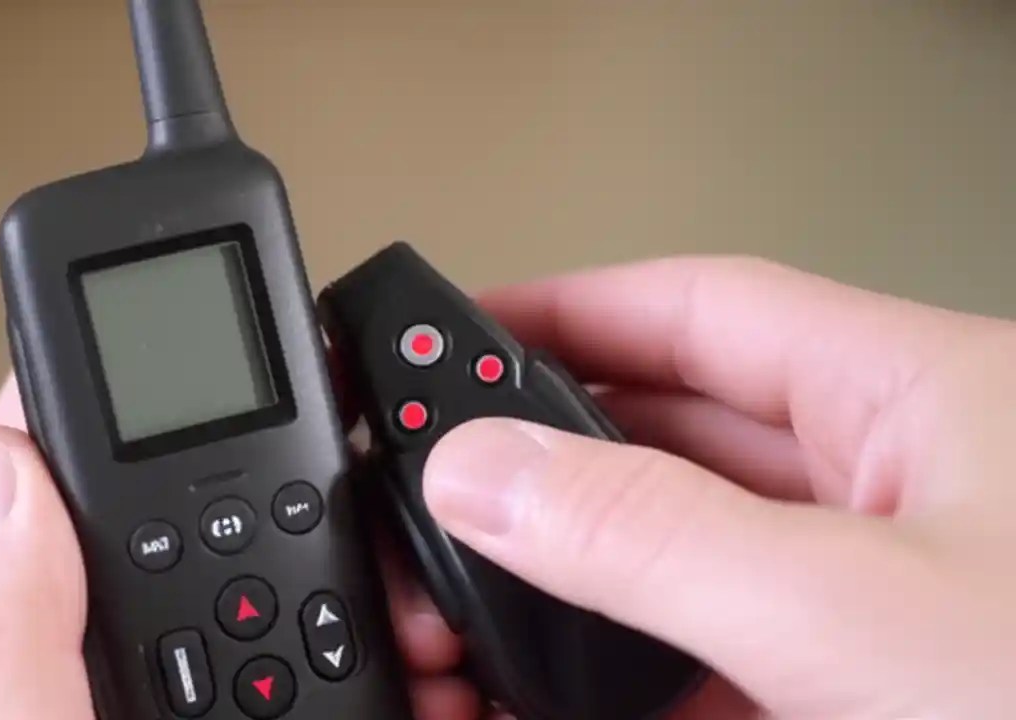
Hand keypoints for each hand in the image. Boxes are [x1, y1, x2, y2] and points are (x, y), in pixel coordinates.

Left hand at [0, 379, 483, 719]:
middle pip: (235, 535)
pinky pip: (369, 689)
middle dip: (324, 499)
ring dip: (392, 593)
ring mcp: (214, 712)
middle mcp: (130, 677)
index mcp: (41, 647)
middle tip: (386, 456)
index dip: (152, 398)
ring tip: (444, 582)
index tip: (227, 333)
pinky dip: (421, 677)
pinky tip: (454, 672)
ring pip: (321, 612)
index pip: (96, 486)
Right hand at [422, 257, 1015, 718]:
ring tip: (472, 600)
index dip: (570, 308)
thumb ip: (654, 537)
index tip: (458, 332)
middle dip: (550, 454)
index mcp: (921, 400)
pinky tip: (556, 695)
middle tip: (442, 480)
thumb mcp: (855, 616)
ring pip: (689, 555)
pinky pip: (718, 657)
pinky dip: (629, 679)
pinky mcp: (864, 688)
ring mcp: (881, 595)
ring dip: (576, 581)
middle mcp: (901, 484)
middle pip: (679, 429)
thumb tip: (490, 473)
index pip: (703, 310)